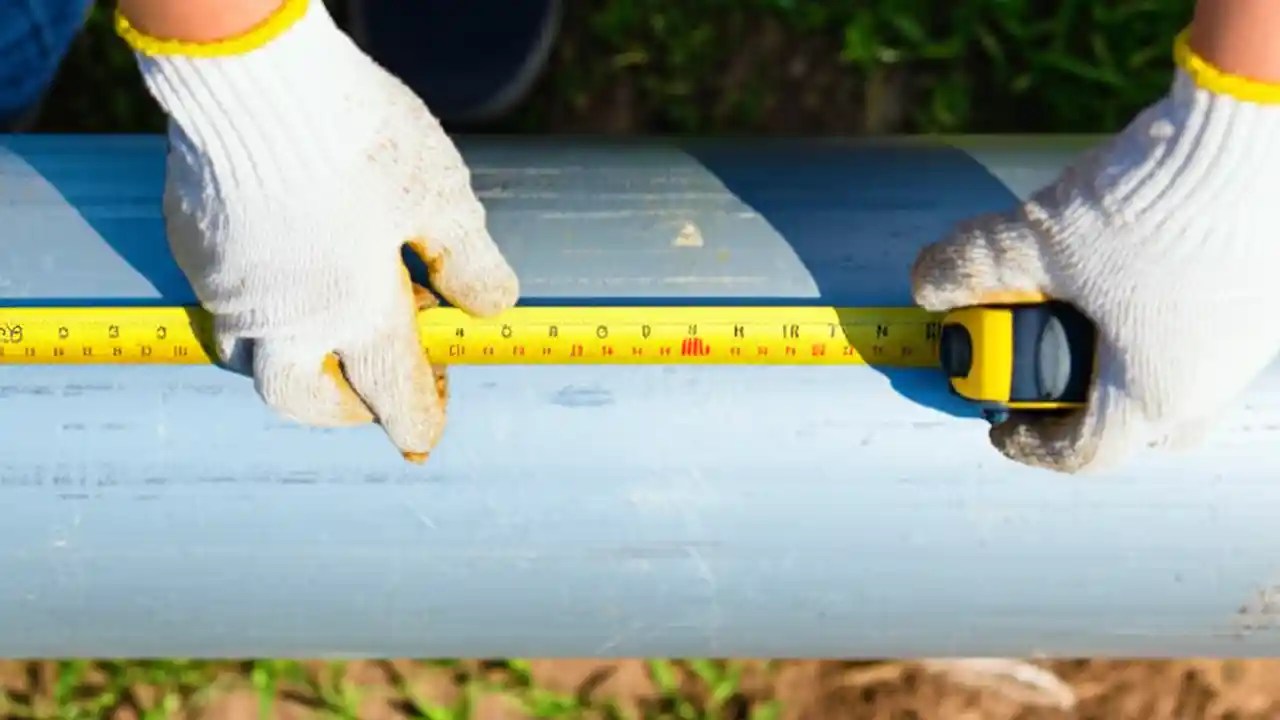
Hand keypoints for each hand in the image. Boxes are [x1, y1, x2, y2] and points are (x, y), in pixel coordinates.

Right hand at [119, 0, 518, 460]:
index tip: (425, 436)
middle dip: (341, 410)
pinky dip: (255, 300)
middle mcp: (284, 318)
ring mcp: (228, 287)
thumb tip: (491, 307)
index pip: (392, 396)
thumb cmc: (358, 136)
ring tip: (323, 322)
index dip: (418, 421)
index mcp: (357, 315)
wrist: (253, 78)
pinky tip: (281, 256)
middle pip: (301, 400)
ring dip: (289, 359)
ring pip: (246, 356)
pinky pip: (220, 297)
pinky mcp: (193, 246)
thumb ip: (469, 261)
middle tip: (367, 389)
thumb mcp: (441, 197)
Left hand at [910, 33, 1279, 472]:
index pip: (1085, 451)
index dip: (1030, 444)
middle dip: (1082, 407)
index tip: (1000, 422)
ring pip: (1179, 378)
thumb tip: (928, 284)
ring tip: (1082, 306)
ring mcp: (1252, 341)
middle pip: (1138, 427)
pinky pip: (1207, 334)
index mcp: (1155, 393)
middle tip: (1042, 371)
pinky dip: (1161, 322)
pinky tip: (1134, 269)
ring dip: (1123, 359)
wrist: (1251, 130)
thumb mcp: (1037, 239)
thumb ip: (972, 267)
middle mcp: (1211, 381)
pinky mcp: (1268, 296)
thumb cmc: (1150, 203)